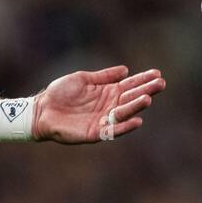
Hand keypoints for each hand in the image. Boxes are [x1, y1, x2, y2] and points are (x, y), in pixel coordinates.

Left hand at [32, 66, 165, 143]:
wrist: (41, 109)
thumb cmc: (60, 93)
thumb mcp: (83, 79)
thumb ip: (103, 76)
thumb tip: (125, 70)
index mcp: (107, 92)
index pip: (130, 85)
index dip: (143, 80)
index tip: (157, 73)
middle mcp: (109, 106)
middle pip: (131, 98)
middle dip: (146, 91)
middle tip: (160, 84)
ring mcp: (103, 119)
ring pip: (124, 113)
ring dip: (136, 107)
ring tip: (148, 98)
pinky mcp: (95, 132)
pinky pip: (113, 130)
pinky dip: (125, 127)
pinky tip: (137, 121)